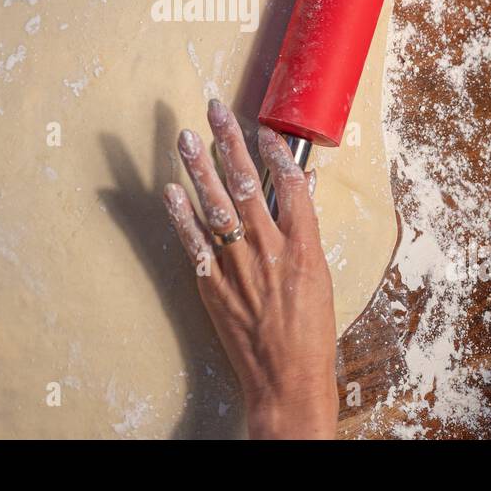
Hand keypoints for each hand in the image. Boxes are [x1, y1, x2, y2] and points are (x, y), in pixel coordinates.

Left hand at [161, 99, 338, 439]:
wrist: (286, 380)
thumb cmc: (309, 331)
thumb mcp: (321, 276)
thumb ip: (306, 228)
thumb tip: (305, 185)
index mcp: (304, 248)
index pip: (292, 185)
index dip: (277, 152)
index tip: (263, 127)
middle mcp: (270, 250)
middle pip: (248, 184)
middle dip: (229, 143)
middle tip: (215, 111)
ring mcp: (239, 267)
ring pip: (216, 206)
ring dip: (198, 168)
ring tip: (186, 138)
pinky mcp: (214, 285)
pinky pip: (194, 243)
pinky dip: (181, 216)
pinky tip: (170, 191)